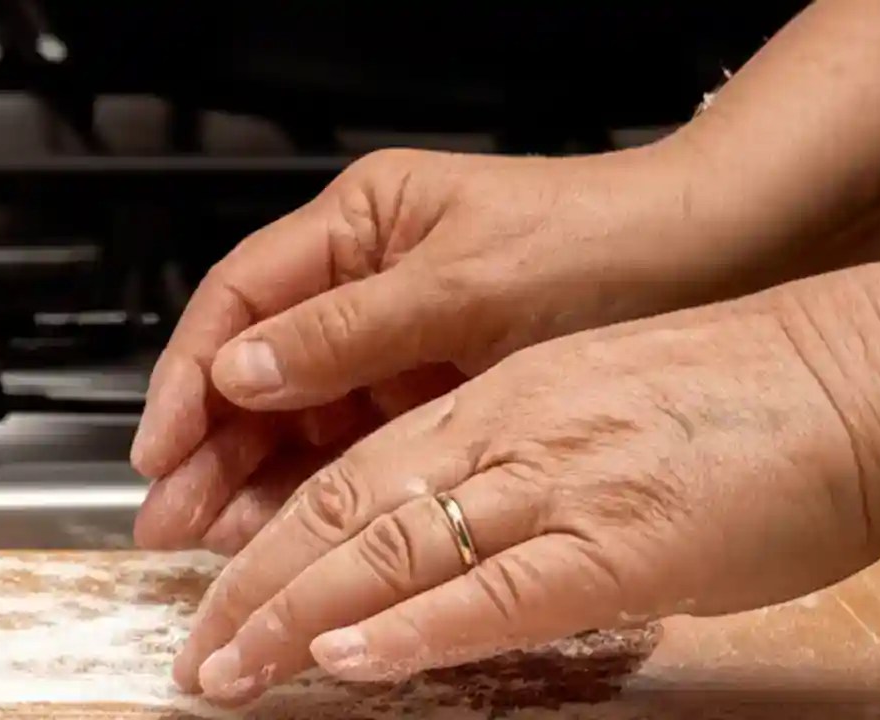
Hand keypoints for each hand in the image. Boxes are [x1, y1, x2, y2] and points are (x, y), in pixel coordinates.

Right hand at [130, 144, 728, 553]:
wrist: (717, 264)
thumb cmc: (602, 245)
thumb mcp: (469, 286)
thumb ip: (349, 328)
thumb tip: (242, 370)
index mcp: (363, 224)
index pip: (244, 299)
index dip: (192, 376)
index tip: (162, 448)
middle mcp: (368, 279)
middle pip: (261, 366)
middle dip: (209, 445)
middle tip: (171, 522)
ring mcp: (401, 339)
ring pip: (302, 414)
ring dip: (254, 477)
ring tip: (215, 545)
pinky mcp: (435, 389)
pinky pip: (358, 443)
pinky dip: (322, 488)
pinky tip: (288, 532)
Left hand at [172, 231, 879, 703]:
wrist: (850, 368)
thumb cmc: (738, 391)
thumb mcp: (596, 405)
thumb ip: (518, 464)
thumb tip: (460, 530)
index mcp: (497, 399)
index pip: (352, 467)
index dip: (273, 534)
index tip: (225, 587)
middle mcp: (507, 431)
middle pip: (344, 506)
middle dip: (256, 585)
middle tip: (197, 650)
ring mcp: (560, 483)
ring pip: (393, 545)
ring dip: (297, 614)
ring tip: (229, 667)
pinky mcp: (624, 540)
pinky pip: (495, 587)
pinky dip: (412, 623)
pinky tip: (347, 655)